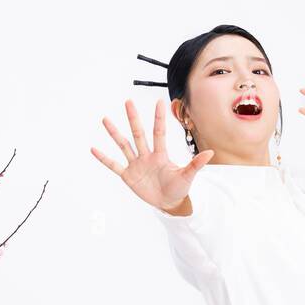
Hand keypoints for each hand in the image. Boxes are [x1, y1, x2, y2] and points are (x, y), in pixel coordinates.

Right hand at [90, 98, 213, 211]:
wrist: (169, 203)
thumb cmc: (179, 188)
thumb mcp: (187, 176)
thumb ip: (196, 164)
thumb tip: (210, 152)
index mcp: (160, 154)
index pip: (159, 132)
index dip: (158, 118)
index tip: (159, 101)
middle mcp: (146, 155)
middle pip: (138, 134)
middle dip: (133, 118)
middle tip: (128, 102)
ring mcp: (136, 164)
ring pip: (124, 146)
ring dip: (115, 133)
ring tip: (105, 120)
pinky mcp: (128, 175)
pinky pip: (114, 165)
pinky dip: (104, 159)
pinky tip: (94, 149)